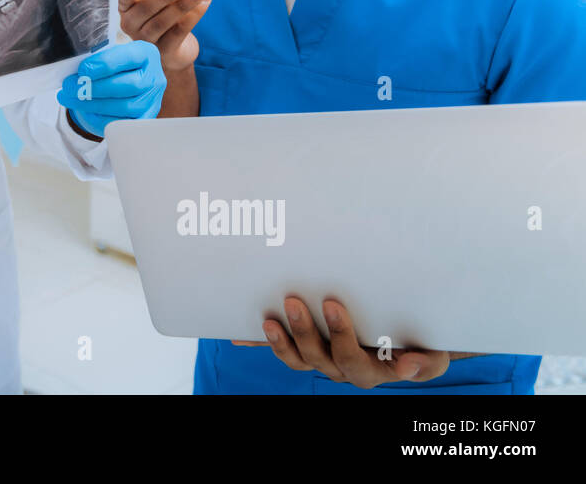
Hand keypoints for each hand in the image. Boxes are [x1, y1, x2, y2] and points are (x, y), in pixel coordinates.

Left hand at [56, 41, 165, 137]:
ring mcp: (151, 101)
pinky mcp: (143, 119)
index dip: (105, 64)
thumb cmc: (111, 67)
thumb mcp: (106, 54)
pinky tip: (82, 110)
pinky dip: (98, 117)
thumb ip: (96, 58)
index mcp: (146, 54)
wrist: (121, 85)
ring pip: (124, 106)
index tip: (82, 70)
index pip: (129, 57)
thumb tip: (75, 70)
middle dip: (94, 87)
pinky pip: (121, 122)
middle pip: (128, 85)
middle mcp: (154, 77)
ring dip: (91, 104)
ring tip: (69, 98)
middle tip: (68, 86)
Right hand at [118, 0, 210, 72]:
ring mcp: (146, 41)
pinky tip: (205, 3)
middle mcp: (132, 24)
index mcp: (128, 7)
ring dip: (183, 5)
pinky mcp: (164, 52)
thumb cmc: (163, 11)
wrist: (173, 47)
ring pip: (163, 21)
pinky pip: (178, 33)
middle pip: (147, 7)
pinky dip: (193, 17)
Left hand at [233, 297, 454, 387]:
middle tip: (297, 301)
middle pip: (322, 358)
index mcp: (374, 369)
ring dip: (282, 340)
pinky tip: (238, 334)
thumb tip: (409, 366)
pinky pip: (281, 349)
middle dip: (308, 331)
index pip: (356, 360)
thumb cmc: (422, 341)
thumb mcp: (432, 351)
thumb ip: (425, 362)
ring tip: (271, 319)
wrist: (411, 339)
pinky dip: (259, 342)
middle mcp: (345, 367)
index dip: (343, 337)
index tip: (333, 307)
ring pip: (299, 358)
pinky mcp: (305, 349)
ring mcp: (323, 359)